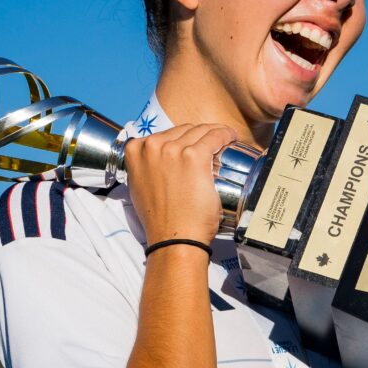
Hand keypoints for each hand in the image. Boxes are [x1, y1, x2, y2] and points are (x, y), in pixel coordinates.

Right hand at [124, 123, 237, 246]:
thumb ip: (146, 167)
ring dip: (214, 132)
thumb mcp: (141, 186)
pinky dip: (225, 134)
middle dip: (199, 135)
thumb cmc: (161, 218)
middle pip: (184, 130)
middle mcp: (152, 146)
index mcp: (136, 150)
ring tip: (224, 139)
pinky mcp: (194, 157)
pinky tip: (231, 137)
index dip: (183, 137)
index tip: (194, 142)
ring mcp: (173, 150)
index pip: (166, 134)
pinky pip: (215, 136)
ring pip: (200, 130)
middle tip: (212, 144)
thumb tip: (158, 160)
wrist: (174, 238)